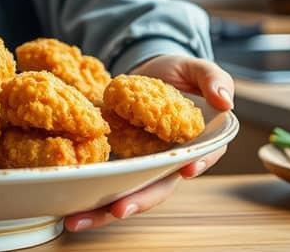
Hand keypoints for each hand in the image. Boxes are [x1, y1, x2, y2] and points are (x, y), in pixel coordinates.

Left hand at [63, 55, 234, 231]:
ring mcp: (141, 164)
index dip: (194, 166)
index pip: (199, 159)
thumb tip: (225, 101)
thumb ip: (214, 80)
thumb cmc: (180, 73)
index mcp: (197, 144)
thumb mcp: (198, 70)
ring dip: (103, 210)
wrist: (148, 69)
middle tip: (118, 210)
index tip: (185, 171)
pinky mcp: (118, 159)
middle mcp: (168, 162)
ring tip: (77, 220)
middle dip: (138, 202)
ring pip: (126, 192)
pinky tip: (64, 206)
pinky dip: (85, 194)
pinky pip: (103, 180)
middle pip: (157, 187)